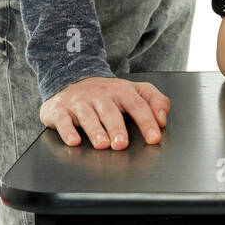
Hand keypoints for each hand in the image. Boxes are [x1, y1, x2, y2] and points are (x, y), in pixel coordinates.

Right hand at [39, 76, 171, 148]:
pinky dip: (68, 131)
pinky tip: (74, 141)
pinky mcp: (60, 110)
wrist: (71, 79)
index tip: (154, 138)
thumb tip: (163, 119)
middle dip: (117, 128)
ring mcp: (80, 102)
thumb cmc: (107, 93)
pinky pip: (63, 120)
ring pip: (88, 116)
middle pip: (111, 112)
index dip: (147, 122)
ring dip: (95, 131)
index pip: (138, 105)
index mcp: (122, 90)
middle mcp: (101, 95)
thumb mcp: (134, 91)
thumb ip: (155, 101)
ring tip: (103, 144)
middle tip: (122, 144)